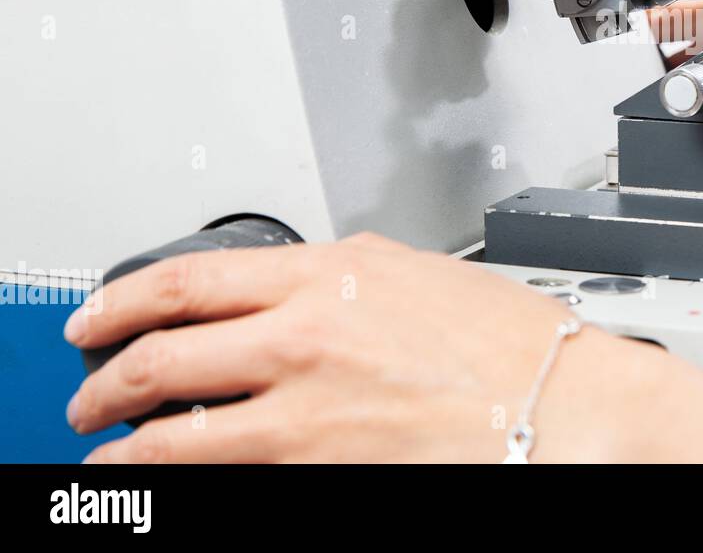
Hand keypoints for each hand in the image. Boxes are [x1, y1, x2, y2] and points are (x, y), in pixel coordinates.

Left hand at [64, 233, 702, 462]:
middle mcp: (307, 330)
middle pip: (163, 348)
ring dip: (127, 440)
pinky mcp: (318, 465)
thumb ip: (342, 278)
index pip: (190, 276)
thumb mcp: (417, 276)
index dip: (125, 299)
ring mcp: (307, 404)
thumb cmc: (513, 343)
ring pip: (173, 427)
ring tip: (111, 447)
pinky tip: (172, 478)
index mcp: (333, 271)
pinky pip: (220, 475)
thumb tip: (285, 291)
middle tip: (92, 388)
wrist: (564, 403)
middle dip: (108, 375)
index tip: (101, 315)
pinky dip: (179, 477)